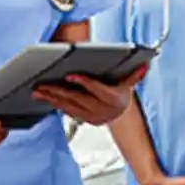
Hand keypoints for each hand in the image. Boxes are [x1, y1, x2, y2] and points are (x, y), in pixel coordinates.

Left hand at [31, 64, 147, 125]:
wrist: (119, 111)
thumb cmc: (121, 92)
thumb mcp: (128, 82)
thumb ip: (136, 75)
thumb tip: (147, 65)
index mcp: (113, 99)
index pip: (98, 90)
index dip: (85, 83)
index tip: (70, 75)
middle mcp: (102, 110)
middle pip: (78, 100)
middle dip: (59, 91)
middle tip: (43, 84)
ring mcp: (91, 116)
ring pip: (69, 107)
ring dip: (52, 99)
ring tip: (38, 90)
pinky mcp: (82, 119)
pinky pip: (66, 111)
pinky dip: (54, 104)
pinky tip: (44, 97)